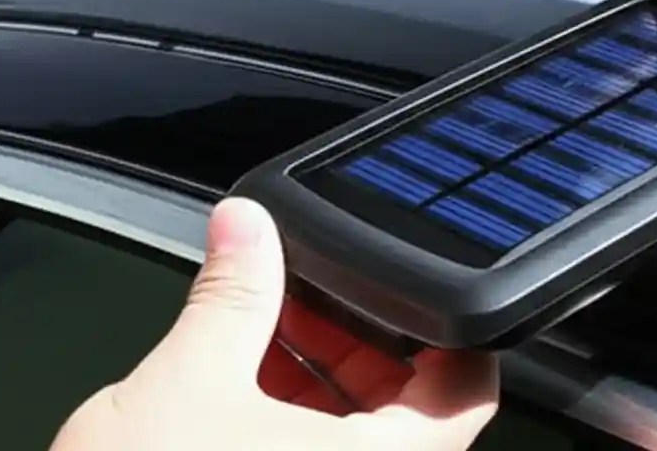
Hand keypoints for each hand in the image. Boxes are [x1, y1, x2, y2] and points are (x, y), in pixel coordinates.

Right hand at [50, 198, 498, 450]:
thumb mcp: (188, 382)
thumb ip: (231, 296)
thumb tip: (246, 227)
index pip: (467, 393)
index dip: (452, 330)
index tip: (414, 287)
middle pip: (405, 409)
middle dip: (356, 340)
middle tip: (307, 292)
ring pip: (353, 439)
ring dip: (316, 379)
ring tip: (259, 328)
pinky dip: (288, 422)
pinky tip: (236, 385)